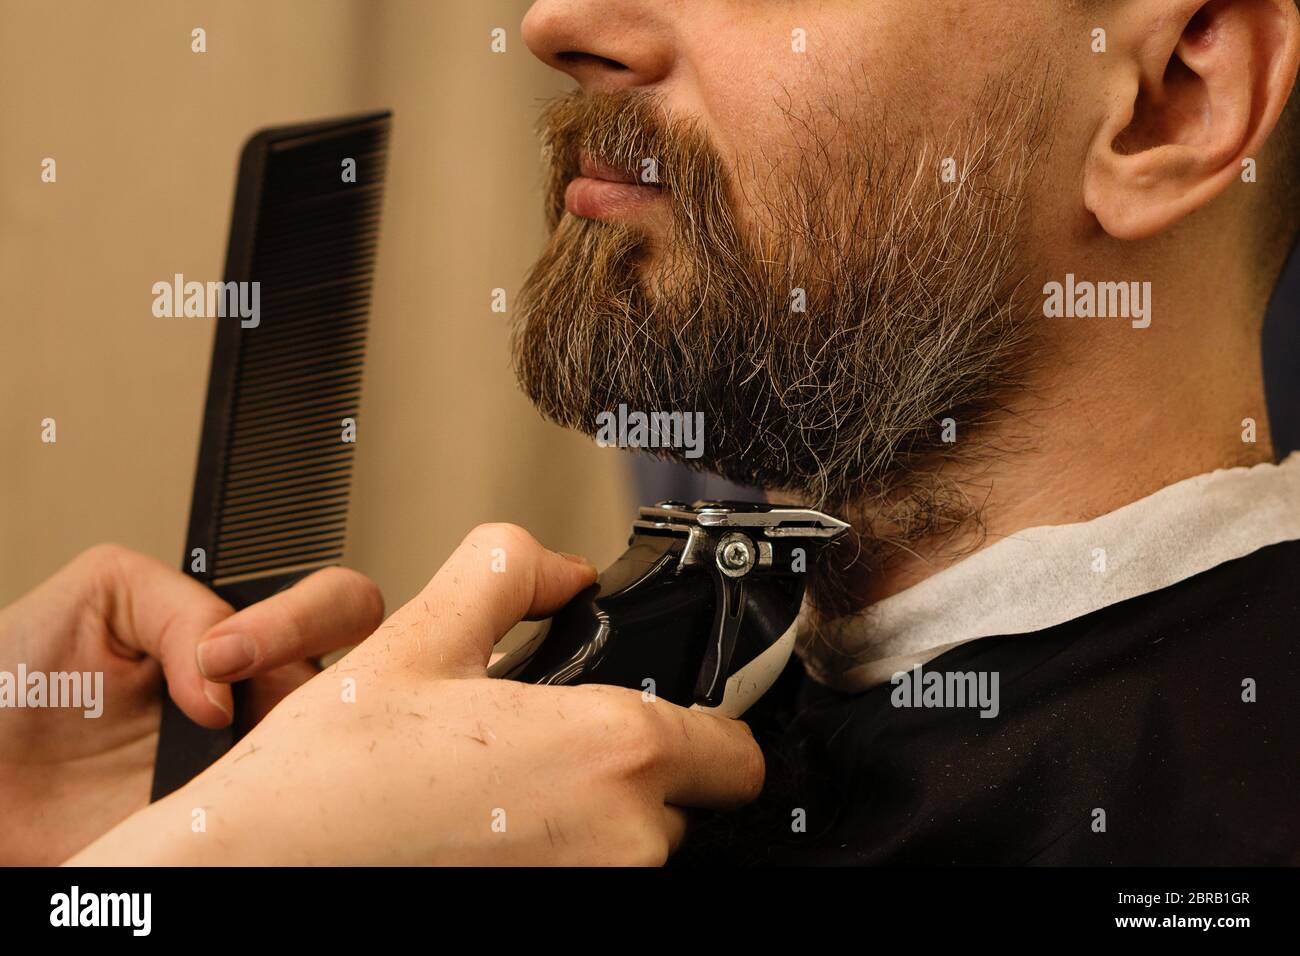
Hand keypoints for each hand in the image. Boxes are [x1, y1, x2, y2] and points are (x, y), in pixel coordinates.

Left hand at [0, 544, 382, 864]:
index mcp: (249, 640)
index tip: (223, 654)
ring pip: (324, 763)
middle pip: (355, 687)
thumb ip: (184, 606)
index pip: (337, 608)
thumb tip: (227, 680)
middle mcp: (266, 705)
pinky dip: (251, 821)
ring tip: (196, 767)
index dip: (301, 622)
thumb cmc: (22, 681)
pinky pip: (275, 831)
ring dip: (280, 756)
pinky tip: (194, 814)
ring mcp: (251, 773)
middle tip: (220, 711)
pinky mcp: (228, 837)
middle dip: (308, 688)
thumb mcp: (104, 594)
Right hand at [73, 525, 765, 865]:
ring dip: (588, 817)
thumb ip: (505, 575)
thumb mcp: (420, 640)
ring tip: (500, 790)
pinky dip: (556, 854)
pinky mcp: (558, 922)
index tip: (678, 717)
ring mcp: (592, 895)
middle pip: (681, 800)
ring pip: (633, 847)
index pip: (737, 752)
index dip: (709, 725)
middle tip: (545, 746)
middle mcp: (621, 839)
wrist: (261, 871)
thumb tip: (555, 568)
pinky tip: (486, 830)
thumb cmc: (330, 785)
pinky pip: (589, 877)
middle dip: (631, 770)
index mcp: (611, 752)